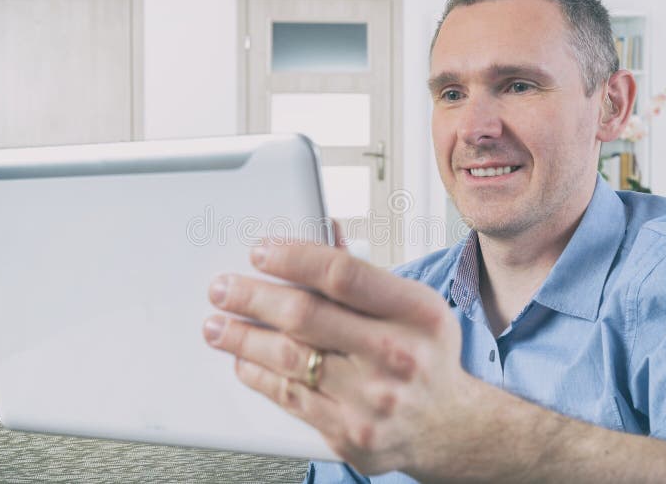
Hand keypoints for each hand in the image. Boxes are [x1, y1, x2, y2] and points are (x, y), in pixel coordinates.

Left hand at [202, 239, 478, 476]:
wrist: (447, 427)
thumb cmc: (424, 356)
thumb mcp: (412, 307)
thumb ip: (364, 274)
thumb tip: (320, 230)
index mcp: (417, 313)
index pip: (342, 274)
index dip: (292, 258)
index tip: (259, 252)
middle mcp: (397, 355)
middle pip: (305, 315)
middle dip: (251, 297)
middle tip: (223, 288)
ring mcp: (373, 399)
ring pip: (288, 358)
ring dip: (243, 337)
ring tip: (218, 324)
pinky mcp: (350, 434)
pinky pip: (290, 397)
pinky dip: (258, 375)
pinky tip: (242, 360)